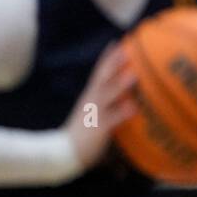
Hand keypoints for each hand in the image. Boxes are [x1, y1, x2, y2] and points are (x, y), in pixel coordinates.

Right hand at [66, 42, 136, 167]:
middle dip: (113, 63)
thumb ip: (109, 105)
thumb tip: (129, 98)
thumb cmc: (83, 134)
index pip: (98, 73)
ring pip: (107, 96)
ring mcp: (94, 113)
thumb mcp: (94, 115)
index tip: (116, 42)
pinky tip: (134, 108)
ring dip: (120, 85)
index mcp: (90, 97)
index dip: (107, 58)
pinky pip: (111, 119)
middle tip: (125, 49)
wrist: (62, 153)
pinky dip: (122, 113)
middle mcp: (91, 101)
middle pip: (102, 78)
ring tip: (134, 75)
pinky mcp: (97, 128)